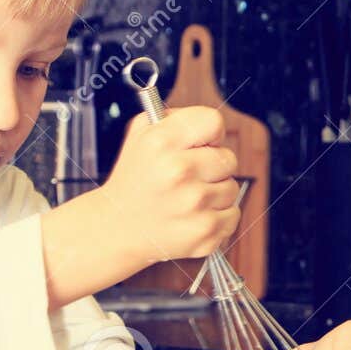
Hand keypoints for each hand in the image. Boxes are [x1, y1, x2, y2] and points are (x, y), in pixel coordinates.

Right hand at [102, 107, 240, 265]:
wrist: (117, 228)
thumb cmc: (133, 182)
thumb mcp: (140, 136)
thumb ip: (174, 118)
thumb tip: (209, 123)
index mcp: (161, 143)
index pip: (214, 122)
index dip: (211, 134)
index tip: (204, 143)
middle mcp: (178, 171)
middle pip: (228, 158)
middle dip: (213, 166)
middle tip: (190, 176)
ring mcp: (193, 203)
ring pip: (232, 187)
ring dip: (215, 192)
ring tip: (187, 197)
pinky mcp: (205, 231)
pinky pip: (233, 214)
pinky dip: (218, 216)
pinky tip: (193, 215)